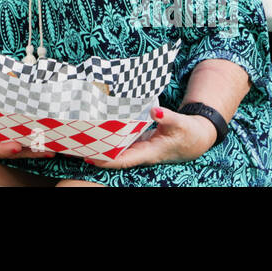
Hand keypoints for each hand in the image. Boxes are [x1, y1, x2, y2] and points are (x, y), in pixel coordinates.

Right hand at [0, 93, 52, 160]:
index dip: (4, 148)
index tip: (16, 146)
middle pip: (13, 153)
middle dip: (28, 153)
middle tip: (44, 150)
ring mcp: (7, 146)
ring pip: (23, 152)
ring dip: (37, 152)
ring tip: (52, 150)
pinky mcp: (15, 144)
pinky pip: (27, 148)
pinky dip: (38, 149)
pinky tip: (51, 147)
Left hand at [86, 106, 217, 168]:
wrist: (196, 138)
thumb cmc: (189, 132)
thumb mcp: (180, 124)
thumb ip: (168, 118)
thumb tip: (155, 111)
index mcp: (149, 152)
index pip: (124, 159)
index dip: (107, 160)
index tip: (90, 157)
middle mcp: (141, 153)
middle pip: (115, 157)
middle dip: (97, 154)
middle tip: (76, 146)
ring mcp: (139, 148)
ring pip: (116, 150)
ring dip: (100, 146)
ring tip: (79, 139)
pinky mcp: (139, 141)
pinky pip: (121, 142)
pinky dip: (109, 138)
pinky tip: (97, 131)